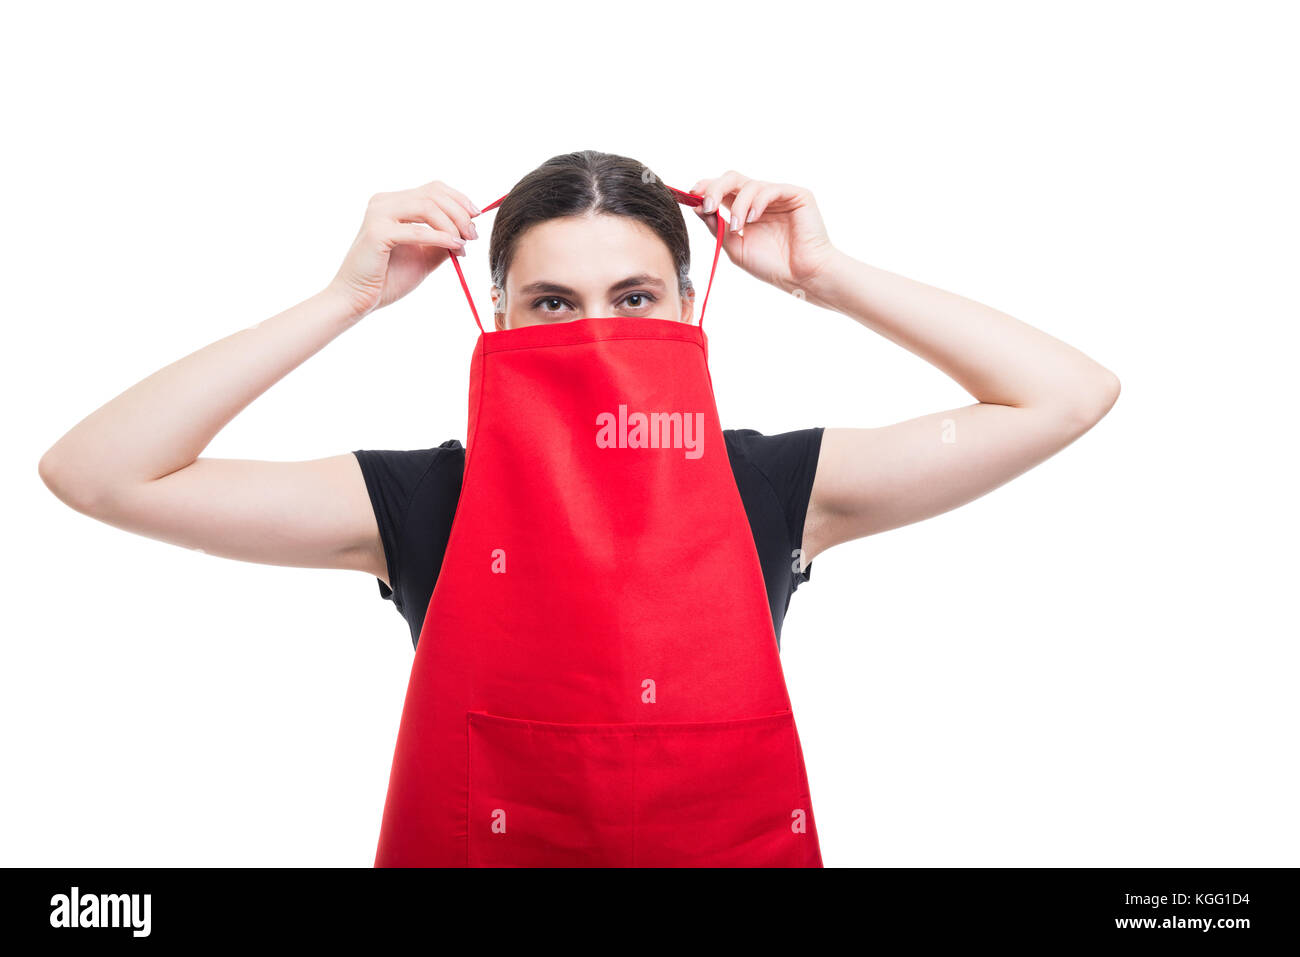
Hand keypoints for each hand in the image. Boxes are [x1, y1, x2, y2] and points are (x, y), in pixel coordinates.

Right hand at [328, 179, 480, 319]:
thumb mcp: (425, 256)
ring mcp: (378, 214)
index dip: (459, 199)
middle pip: (433, 194)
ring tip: (464, 243)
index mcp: (393, 203)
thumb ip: (444, 240)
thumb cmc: (388, 278)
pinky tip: (455, 246)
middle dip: (460, 213)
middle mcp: (383, 202)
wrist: (358, 299)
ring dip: (452, 224)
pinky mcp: (376, 232)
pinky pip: (417, 230)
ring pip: (427, 206)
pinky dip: (440, 237)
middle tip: (473, 235)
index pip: (433, 189)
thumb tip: (469, 230)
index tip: (476, 217)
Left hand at [688, 172, 837, 294]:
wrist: (801, 276)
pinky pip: (770, 189)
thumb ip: (717, 227)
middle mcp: (759, 200)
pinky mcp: (796, 194)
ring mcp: (778, 196)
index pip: (721, 190)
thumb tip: (698, 207)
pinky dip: (757, 202)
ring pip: (748, 184)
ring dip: (737, 206)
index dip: (704, 188)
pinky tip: (753, 219)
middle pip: (732, 179)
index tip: (689, 196)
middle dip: (715, 189)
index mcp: (744, 210)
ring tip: (738, 228)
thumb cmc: (771, 265)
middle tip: (707, 205)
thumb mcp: (735, 247)